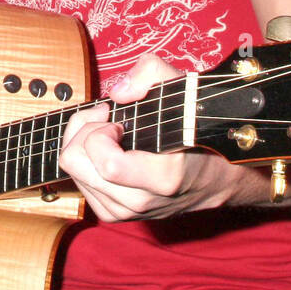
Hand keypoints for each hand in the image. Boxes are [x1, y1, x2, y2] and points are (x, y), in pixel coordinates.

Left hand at [57, 54, 246, 221]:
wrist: (218, 178)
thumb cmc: (199, 133)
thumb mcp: (185, 90)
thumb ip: (151, 74)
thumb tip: (118, 93)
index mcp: (163, 177)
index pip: (108, 164)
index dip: (98, 131)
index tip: (115, 116)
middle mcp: (140, 201)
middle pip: (76, 165)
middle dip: (83, 131)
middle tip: (106, 119)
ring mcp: (126, 212)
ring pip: (73, 174)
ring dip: (82, 146)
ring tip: (108, 133)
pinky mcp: (115, 215)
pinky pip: (79, 184)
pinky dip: (85, 162)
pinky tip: (106, 151)